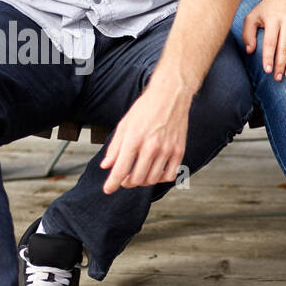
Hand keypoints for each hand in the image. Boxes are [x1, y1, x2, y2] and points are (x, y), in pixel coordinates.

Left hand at [100, 77, 191, 193]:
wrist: (171, 96)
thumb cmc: (146, 108)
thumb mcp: (124, 124)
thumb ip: (115, 147)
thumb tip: (106, 165)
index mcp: (134, 138)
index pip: (121, 169)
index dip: (112, 183)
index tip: (108, 190)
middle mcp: (151, 146)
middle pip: (137, 178)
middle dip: (127, 182)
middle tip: (124, 179)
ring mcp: (167, 150)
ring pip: (152, 179)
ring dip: (142, 181)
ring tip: (138, 174)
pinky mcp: (179, 151)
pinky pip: (170, 175)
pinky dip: (161, 178)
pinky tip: (155, 172)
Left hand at [242, 0, 285, 80]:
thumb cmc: (267, 9)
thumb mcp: (253, 16)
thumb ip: (248, 33)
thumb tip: (250, 51)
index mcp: (273, 19)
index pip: (270, 42)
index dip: (269, 57)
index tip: (267, 70)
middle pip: (284, 47)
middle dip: (281, 64)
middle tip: (277, 78)